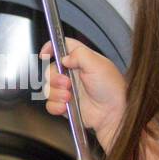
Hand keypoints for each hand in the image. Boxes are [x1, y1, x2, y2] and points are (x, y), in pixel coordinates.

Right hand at [41, 38, 126, 152]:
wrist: (114, 113)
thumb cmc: (112, 88)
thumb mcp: (98, 64)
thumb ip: (79, 55)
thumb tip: (64, 58)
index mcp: (80, 60)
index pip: (62, 47)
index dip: (50, 48)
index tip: (44, 54)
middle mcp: (72, 74)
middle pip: (50, 69)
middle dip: (54, 78)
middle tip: (66, 83)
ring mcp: (68, 90)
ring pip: (48, 88)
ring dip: (56, 93)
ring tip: (69, 97)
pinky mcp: (65, 105)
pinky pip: (50, 104)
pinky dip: (55, 106)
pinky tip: (65, 106)